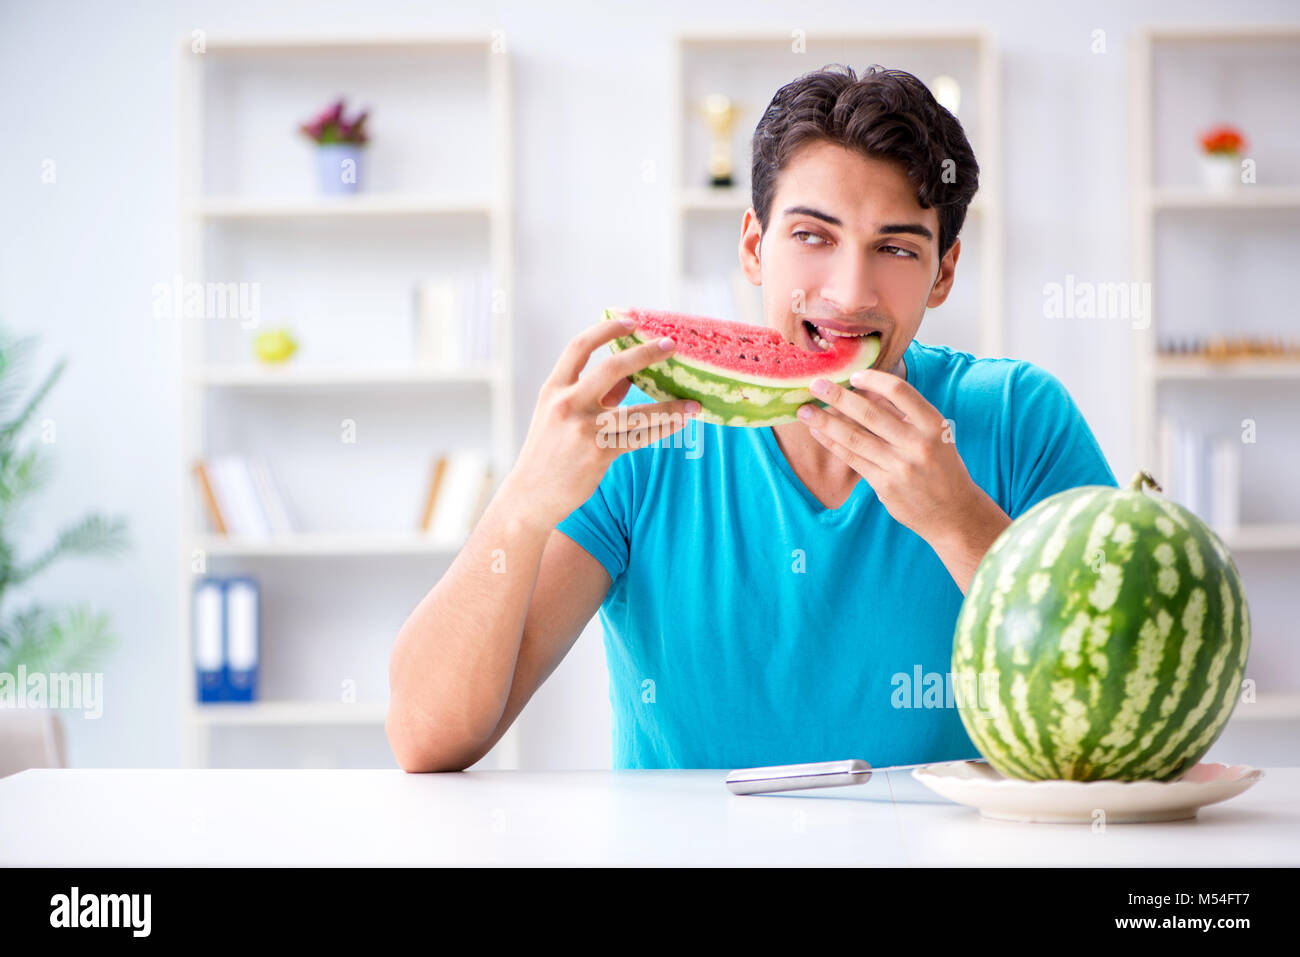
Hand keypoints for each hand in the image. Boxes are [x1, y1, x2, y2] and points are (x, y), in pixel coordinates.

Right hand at [506, 318, 700, 527]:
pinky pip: (639, 437)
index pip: (579, 347)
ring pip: (636, 411)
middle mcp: (566, 404)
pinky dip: (662, 429)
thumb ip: (594, 395)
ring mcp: (583, 429)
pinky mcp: (598, 454)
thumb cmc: (549, 453)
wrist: (531, 496)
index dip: (606, 330)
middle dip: (645, 353)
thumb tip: (629, 377)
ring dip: (669, 406)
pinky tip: (680, 422)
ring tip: (692, 403)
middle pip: (612, 368)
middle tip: (670, 345)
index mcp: (553, 389)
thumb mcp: (560, 416)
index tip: (631, 321)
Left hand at [796, 369, 980, 542]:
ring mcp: (900, 466)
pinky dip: (832, 443)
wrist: (953, 512)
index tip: (853, 375)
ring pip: (855, 437)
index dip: (873, 380)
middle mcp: (918, 444)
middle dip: (838, 397)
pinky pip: (852, 458)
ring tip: (803, 410)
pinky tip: (817, 432)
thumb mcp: (935, 435)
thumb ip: (905, 415)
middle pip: (870, 413)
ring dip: (825, 421)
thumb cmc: (940, 466)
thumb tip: (865, 390)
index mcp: (933, 424)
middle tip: (815, 383)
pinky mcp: (885, 485)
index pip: (900, 392)